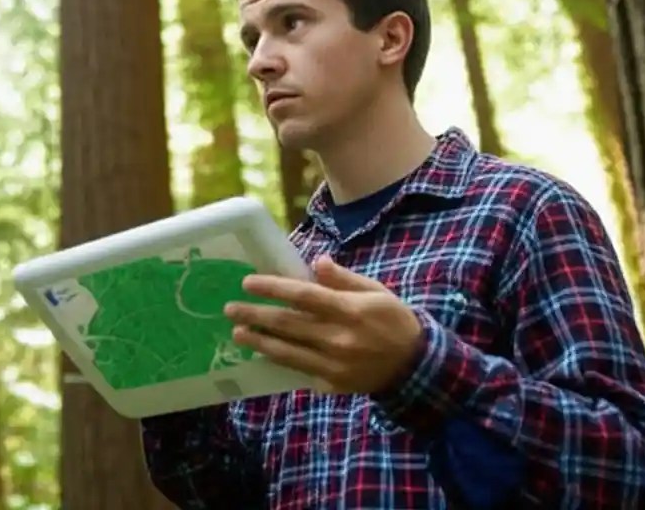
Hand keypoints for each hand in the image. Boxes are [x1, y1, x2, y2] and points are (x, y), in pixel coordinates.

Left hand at [224, 255, 423, 394]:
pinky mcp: (333, 383)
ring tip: (238, 333)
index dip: (273, 288)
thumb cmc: (393, 320)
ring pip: (287, 352)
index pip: (303, 296)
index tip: (248, 282)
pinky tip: (262, 354)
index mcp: (350, 310)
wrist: (414, 366)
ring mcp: (334, 364)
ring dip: (259, 342)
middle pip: (288, 324)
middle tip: (230, 308)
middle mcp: (339, 338)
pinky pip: (299, 371)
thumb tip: (316, 261)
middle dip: (255, 315)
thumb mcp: (376, 292)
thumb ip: (343, 278)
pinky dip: (279, 362)